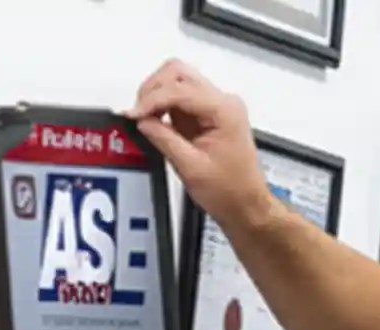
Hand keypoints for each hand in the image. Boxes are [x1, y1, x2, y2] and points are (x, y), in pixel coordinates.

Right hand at [125, 59, 276, 231]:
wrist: (246, 205)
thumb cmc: (229, 191)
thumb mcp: (191, 168)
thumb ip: (164, 139)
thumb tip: (142, 121)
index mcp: (225, 110)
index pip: (180, 90)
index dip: (152, 100)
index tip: (133, 115)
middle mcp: (223, 102)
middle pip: (179, 74)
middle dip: (153, 89)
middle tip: (137, 113)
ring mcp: (216, 106)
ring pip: (178, 81)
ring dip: (157, 95)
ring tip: (143, 118)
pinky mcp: (208, 115)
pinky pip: (180, 99)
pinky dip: (163, 105)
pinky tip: (153, 121)